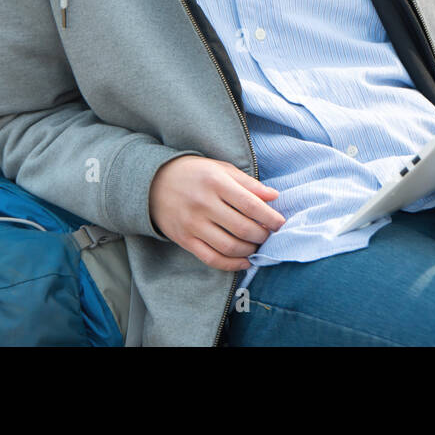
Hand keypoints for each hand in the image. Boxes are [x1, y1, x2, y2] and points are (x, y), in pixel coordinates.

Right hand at [148, 155, 284, 270]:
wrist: (153, 182)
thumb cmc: (194, 173)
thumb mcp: (221, 169)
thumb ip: (248, 184)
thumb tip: (274, 196)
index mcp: (216, 182)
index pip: (250, 205)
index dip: (270, 217)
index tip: (280, 223)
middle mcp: (204, 204)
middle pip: (242, 228)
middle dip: (262, 235)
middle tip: (269, 235)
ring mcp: (193, 224)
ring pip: (229, 246)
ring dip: (249, 250)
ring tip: (256, 246)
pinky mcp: (184, 240)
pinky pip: (211, 258)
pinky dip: (231, 265)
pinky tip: (244, 261)